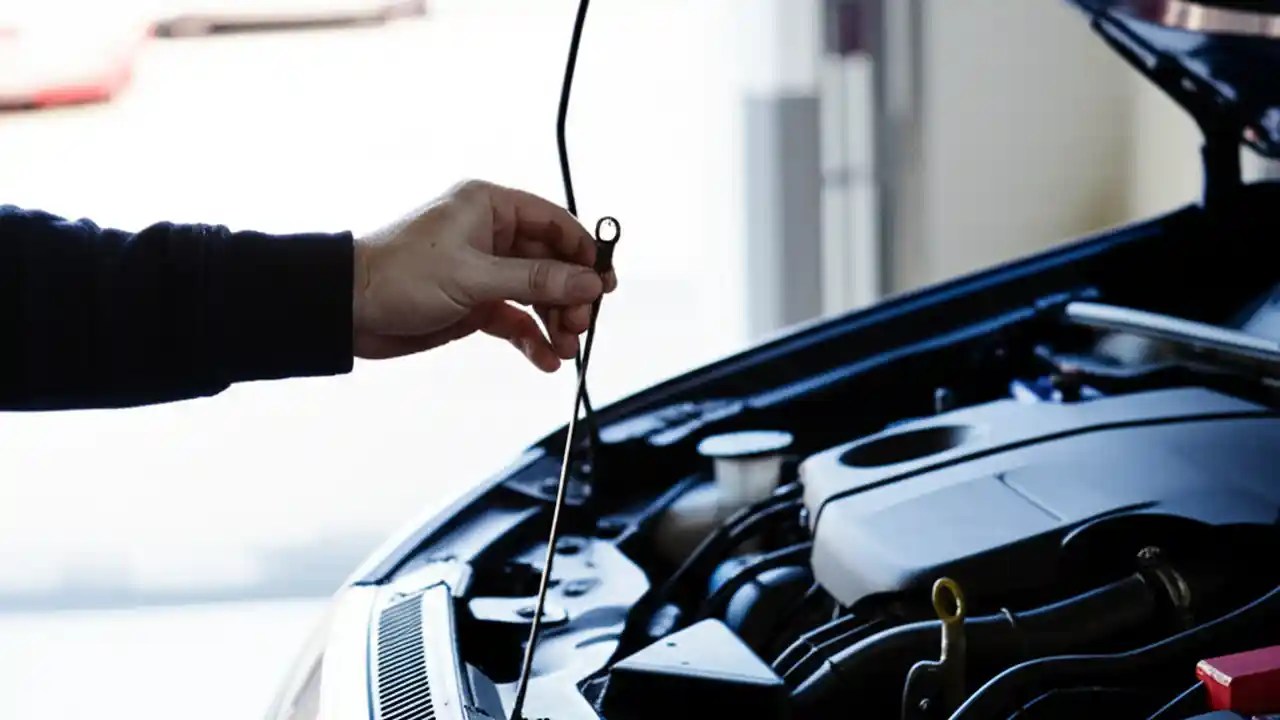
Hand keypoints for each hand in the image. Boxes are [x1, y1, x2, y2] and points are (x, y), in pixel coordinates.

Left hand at [351, 180, 616, 371]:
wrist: (347, 312)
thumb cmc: (397, 276)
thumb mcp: (474, 276)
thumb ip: (536, 279)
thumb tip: (588, 281)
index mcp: (489, 207)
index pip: (554, 223)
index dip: (583, 253)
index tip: (603, 283)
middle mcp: (490, 235)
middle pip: (552, 263)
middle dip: (570, 296)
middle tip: (580, 324)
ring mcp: (484, 271)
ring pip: (538, 294)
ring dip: (555, 322)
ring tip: (564, 348)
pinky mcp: (475, 304)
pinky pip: (516, 319)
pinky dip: (532, 339)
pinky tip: (545, 358)